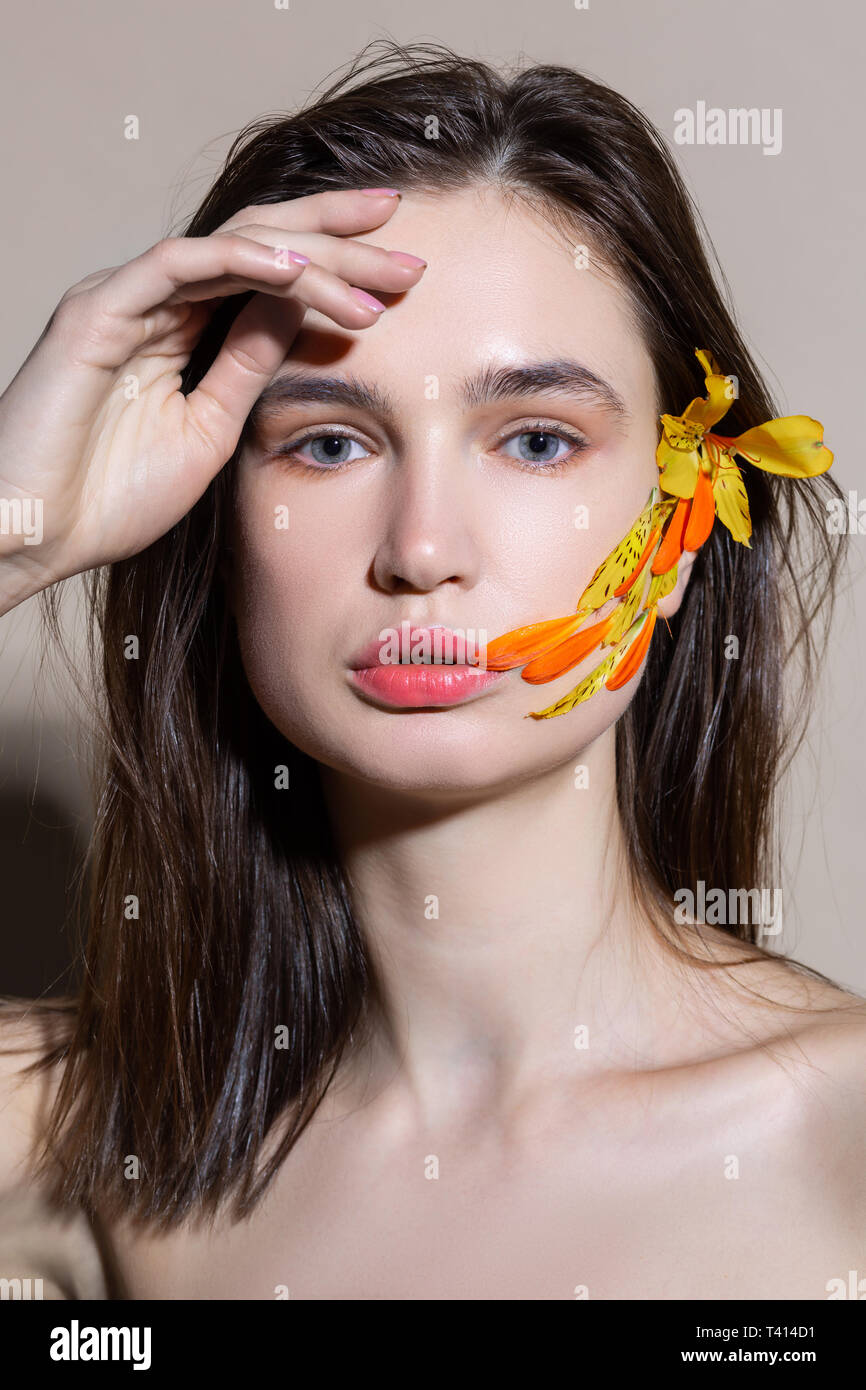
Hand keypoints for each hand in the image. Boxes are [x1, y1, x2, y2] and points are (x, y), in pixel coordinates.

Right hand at [0, 189, 424, 613]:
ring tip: (378, 274)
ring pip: (231, 246)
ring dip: (311, 256)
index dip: (338, 266)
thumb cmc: (109, 496)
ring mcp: (126, 298)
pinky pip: (177, 266)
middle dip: (340, 240)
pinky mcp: (97, 310)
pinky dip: (240, 262)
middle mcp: (157, 299)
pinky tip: (298, 271)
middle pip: (262, 243)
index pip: (271, 276)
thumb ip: (248, 366)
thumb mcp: (209, 428)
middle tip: (412, 249)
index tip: (406, 276)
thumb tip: (301, 312)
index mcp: (183, 327)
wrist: (34, 536)